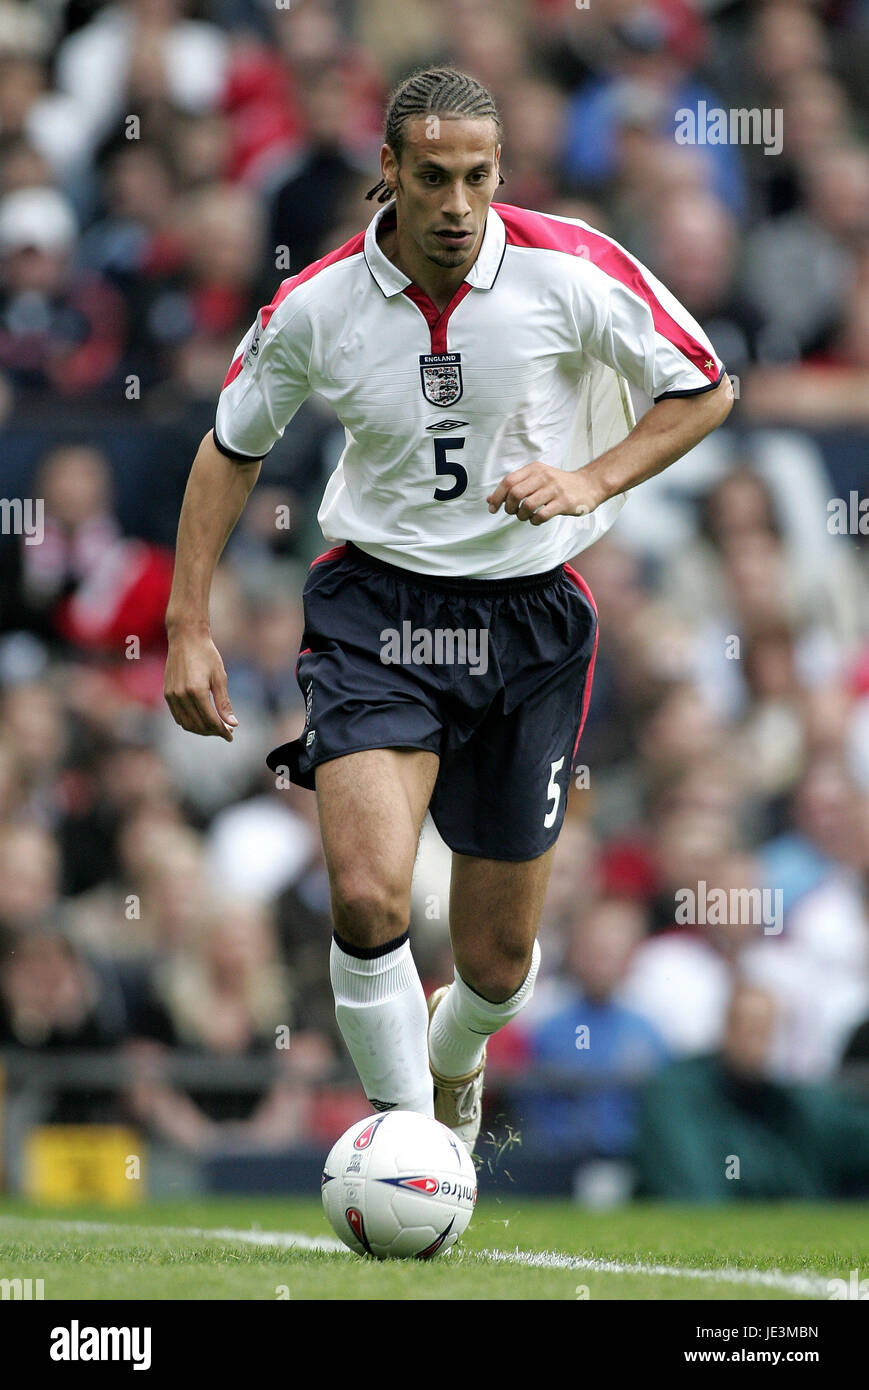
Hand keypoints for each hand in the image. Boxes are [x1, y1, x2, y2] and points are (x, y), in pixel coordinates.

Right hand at [164, 628, 237, 739]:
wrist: (186, 638)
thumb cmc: (207, 655)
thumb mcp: (220, 677)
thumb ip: (224, 703)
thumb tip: (233, 724)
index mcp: (197, 691)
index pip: (211, 720)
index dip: (222, 731)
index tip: (231, 735)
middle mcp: (182, 695)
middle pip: (198, 725)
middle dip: (213, 731)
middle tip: (226, 730)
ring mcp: (172, 695)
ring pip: (186, 723)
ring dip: (201, 729)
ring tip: (214, 727)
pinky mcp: (167, 693)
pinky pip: (178, 716)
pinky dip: (189, 722)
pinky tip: (201, 719)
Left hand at [487, 460, 602, 525]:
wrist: (589, 485)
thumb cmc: (559, 484)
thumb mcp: (537, 479)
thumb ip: (515, 487)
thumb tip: (490, 500)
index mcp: (534, 469)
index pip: (508, 481)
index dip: (497, 496)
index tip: (493, 508)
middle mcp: (544, 476)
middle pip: (515, 493)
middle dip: (508, 507)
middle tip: (512, 512)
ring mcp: (554, 489)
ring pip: (527, 505)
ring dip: (521, 516)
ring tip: (525, 517)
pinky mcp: (564, 502)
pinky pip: (542, 515)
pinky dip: (534, 521)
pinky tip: (536, 520)